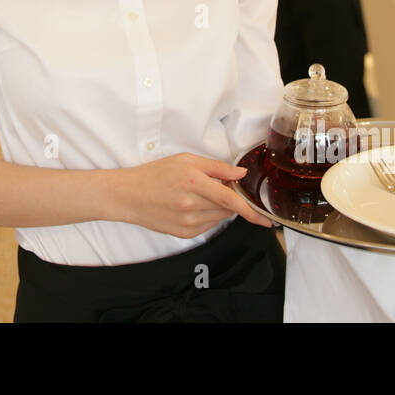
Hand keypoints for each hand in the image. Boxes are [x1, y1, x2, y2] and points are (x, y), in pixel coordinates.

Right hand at [113, 152, 275, 237]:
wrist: (129, 196)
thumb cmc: (155, 174)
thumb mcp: (186, 160)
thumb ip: (217, 167)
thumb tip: (240, 174)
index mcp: (193, 182)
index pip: (230, 200)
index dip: (250, 210)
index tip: (265, 219)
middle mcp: (191, 205)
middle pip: (227, 208)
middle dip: (229, 199)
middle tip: (214, 187)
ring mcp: (187, 222)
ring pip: (219, 218)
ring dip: (217, 208)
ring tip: (197, 195)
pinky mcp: (185, 234)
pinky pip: (208, 226)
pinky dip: (207, 216)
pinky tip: (190, 206)